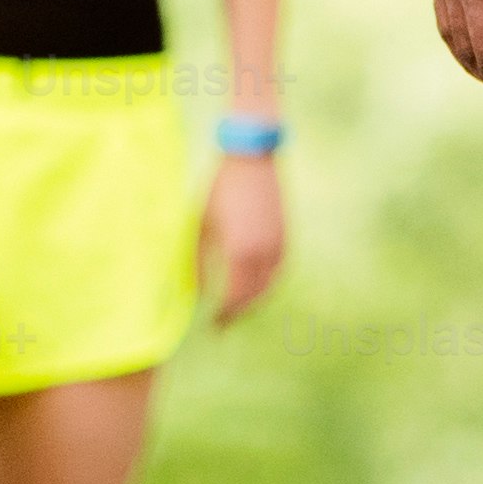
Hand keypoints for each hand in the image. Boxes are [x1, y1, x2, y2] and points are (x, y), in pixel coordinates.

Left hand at [200, 151, 286, 324]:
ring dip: (254, 301)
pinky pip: (278, 270)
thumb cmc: (219, 188)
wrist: (251, 157)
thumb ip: (201, 260)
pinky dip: (267, 284)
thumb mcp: (202, 225)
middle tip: (223, 325)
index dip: (224, 315)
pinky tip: (254, 286)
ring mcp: (278, 243)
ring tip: (238, 309)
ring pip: (270, 285)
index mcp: (239, 251)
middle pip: (254, 296)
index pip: (234, 297)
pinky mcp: (285, 235)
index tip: (213, 326)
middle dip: (238, 313)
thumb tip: (197, 290)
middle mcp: (262, 252)